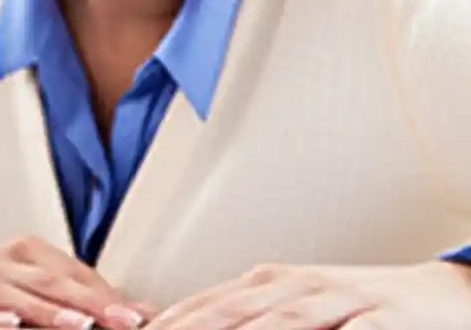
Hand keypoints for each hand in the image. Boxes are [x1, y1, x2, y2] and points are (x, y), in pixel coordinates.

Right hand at [0, 236, 153, 328]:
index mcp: (23, 252)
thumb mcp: (31, 292)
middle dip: (88, 303)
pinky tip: (10, 325)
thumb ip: (77, 301)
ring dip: (45, 311)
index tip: (137, 317)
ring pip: (11, 295)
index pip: (70, 271)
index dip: (104, 294)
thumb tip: (145, 312)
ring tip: (77, 325)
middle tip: (122, 321)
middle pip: (48, 280)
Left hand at [145, 261, 470, 328]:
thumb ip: (245, 320)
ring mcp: (340, 300)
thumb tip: (184, 328)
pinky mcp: (385, 318)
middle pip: (229, 314)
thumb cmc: (358, 309)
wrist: (445, 294)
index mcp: (267, 285)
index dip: (166, 324)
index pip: (203, 306)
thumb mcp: (295, 311)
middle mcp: (296, 288)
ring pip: (281, 324)